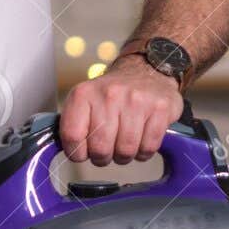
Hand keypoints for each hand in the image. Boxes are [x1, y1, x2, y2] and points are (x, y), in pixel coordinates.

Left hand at [59, 55, 182, 164]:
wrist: (146, 71)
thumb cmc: (111, 93)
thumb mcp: (85, 99)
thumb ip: (74, 123)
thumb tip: (68, 151)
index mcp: (83, 94)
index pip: (72, 135)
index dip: (76, 153)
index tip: (82, 154)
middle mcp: (109, 95)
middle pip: (100, 147)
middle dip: (102, 158)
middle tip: (105, 153)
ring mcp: (136, 101)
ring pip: (125, 150)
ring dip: (123, 157)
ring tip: (122, 147)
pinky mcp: (160, 108)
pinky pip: (149, 147)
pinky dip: (143, 153)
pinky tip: (140, 142)